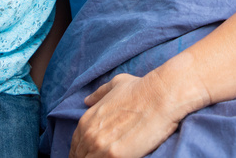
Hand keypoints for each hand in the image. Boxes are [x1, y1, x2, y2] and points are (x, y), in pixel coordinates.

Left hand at [69, 71, 196, 157]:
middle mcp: (90, 135)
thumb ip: (99, 94)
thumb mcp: (116, 84)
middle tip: (103, 155)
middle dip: (89, 157)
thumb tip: (87, 100)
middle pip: (80, 157)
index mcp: (87, 120)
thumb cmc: (141, 89)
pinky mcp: (116, 156)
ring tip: (112, 157)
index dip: (82, 151)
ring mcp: (101, 147)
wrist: (160, 95)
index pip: (76, 146)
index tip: (92, 153)